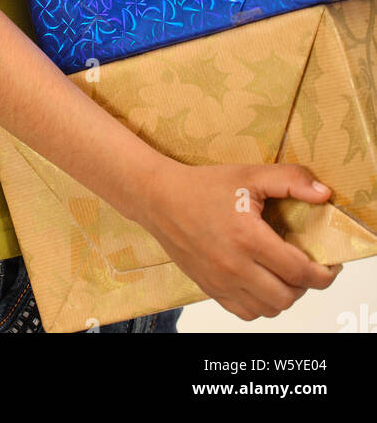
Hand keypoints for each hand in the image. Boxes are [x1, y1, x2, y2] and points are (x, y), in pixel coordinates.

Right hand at [137, 159, 342, 321]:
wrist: (159, 198)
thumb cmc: (203, 186)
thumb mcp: (249, 175)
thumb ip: (291, 180)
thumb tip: (324, 195)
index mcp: (248, 238)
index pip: (299, 271)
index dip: (323, 273)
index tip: (329, 264)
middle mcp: (235, 266)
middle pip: (287, 296)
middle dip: (305, 284)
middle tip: (306, 265)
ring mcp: (221, 281)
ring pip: (269, 309)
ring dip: (284, 295)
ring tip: (283, 274)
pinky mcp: (210, 289)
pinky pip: (246, 313)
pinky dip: (260, 304)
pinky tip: (261, 282)